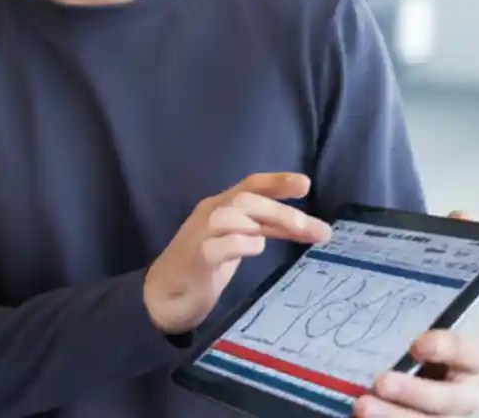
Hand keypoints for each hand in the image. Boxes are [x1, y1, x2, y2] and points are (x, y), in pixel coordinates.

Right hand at [143, 172, 331, 335]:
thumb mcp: (238, 242)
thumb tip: (304, 225)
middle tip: (315, 227)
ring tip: (297, 233)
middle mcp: (210, 214)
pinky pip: (221, 244)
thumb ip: (263, 229)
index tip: (306, 184)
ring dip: (268, 221)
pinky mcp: (196, 258)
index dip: (277, 181)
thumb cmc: (204, 267)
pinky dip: (243, 243)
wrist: (163, 297)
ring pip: (233, 215)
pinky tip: (258, 248)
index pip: (250, 185)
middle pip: (247, 198)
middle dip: (283, 209)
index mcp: (220, 207)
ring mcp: (200, 234)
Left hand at [354, 210, 478, 416]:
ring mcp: (432, 414)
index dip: (452, 349)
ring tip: (359, 405)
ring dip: (393, 417)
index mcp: (465, 356)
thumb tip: (464, 216)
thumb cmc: (411, 325)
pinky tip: (349, 413)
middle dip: (419, 393)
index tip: (420, 342)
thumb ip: (442, 259)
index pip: (473, 354)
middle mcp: (456, 390)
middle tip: (381, 380)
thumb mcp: (423, 291)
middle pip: (452, 402)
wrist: (385, 356)